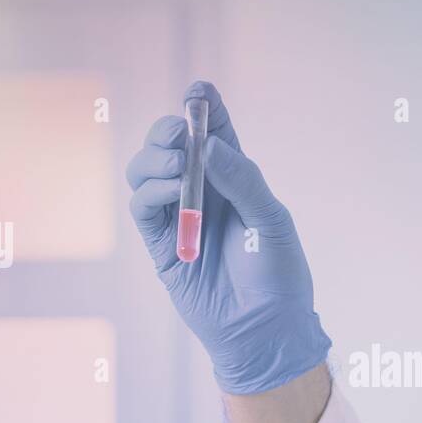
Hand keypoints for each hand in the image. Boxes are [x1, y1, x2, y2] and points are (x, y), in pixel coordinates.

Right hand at [126, 81, 330, 393]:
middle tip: (182, 133)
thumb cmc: (279, 278)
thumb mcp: (272, 222)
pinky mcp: (161, 246)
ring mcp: (179, 217)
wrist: (266, 332)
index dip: (203, 107)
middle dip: (170, 129)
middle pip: (171, 145)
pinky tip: (172, 190)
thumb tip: (208, 146)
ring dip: (156, 157)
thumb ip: (242, 181)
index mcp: (235, 181)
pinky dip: (151, 190)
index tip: (198, 90)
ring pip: (147, 170)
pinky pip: (142, 207)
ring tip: (179, 165)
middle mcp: (203, 193)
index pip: (215, 133)